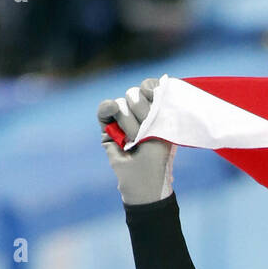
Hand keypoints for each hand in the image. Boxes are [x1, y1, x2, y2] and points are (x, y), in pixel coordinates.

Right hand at [98, 77, 175, 206]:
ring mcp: (124, 120)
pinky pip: (105, 109)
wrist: (143, 181)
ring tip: (135, 140)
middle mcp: (140, 114)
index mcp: (157, 113)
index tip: (153, 96)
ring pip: (122, 104)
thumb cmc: (158, 159)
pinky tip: (111, 109)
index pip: (151, 87)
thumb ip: (156, 106)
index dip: (150, 88)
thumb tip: (144, 88)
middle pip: (135, 93)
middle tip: (146, 131)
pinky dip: (107, 108)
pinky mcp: (108, 127)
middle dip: (142, 110)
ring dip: (129, 122)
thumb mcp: (163, 130)